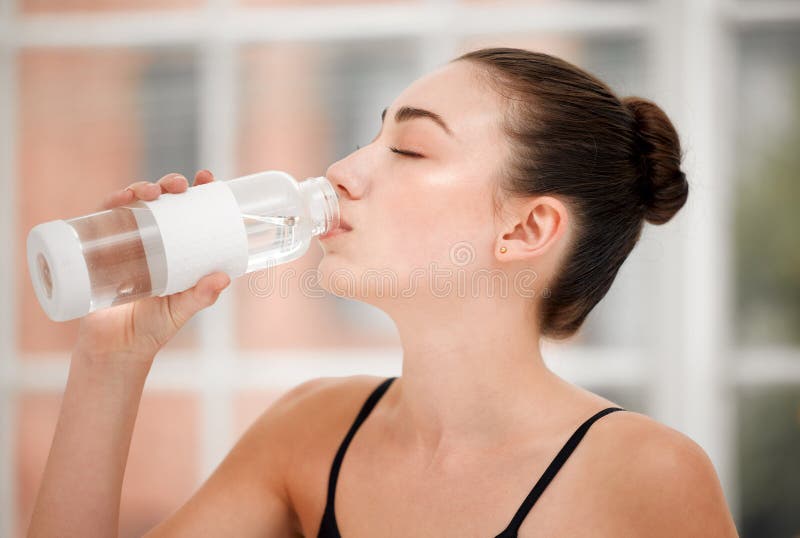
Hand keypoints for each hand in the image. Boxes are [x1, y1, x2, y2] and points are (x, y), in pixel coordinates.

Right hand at [74, 170, 230, 363]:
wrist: (115, 349)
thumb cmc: (153, 329)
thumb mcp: (181, 311)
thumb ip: (200, 297)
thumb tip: (223, 277)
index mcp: (177, 251)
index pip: (190, 213)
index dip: (198, 192)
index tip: (206, 178)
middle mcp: (152, 242)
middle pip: (162, 202)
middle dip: (170, 184)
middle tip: (180, 186)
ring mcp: (125, 243)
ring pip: (134, 205)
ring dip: (142, 188)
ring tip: (152, 191)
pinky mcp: (99, 250)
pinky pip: (103, 219)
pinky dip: (111, 204)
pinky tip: (120, 199)